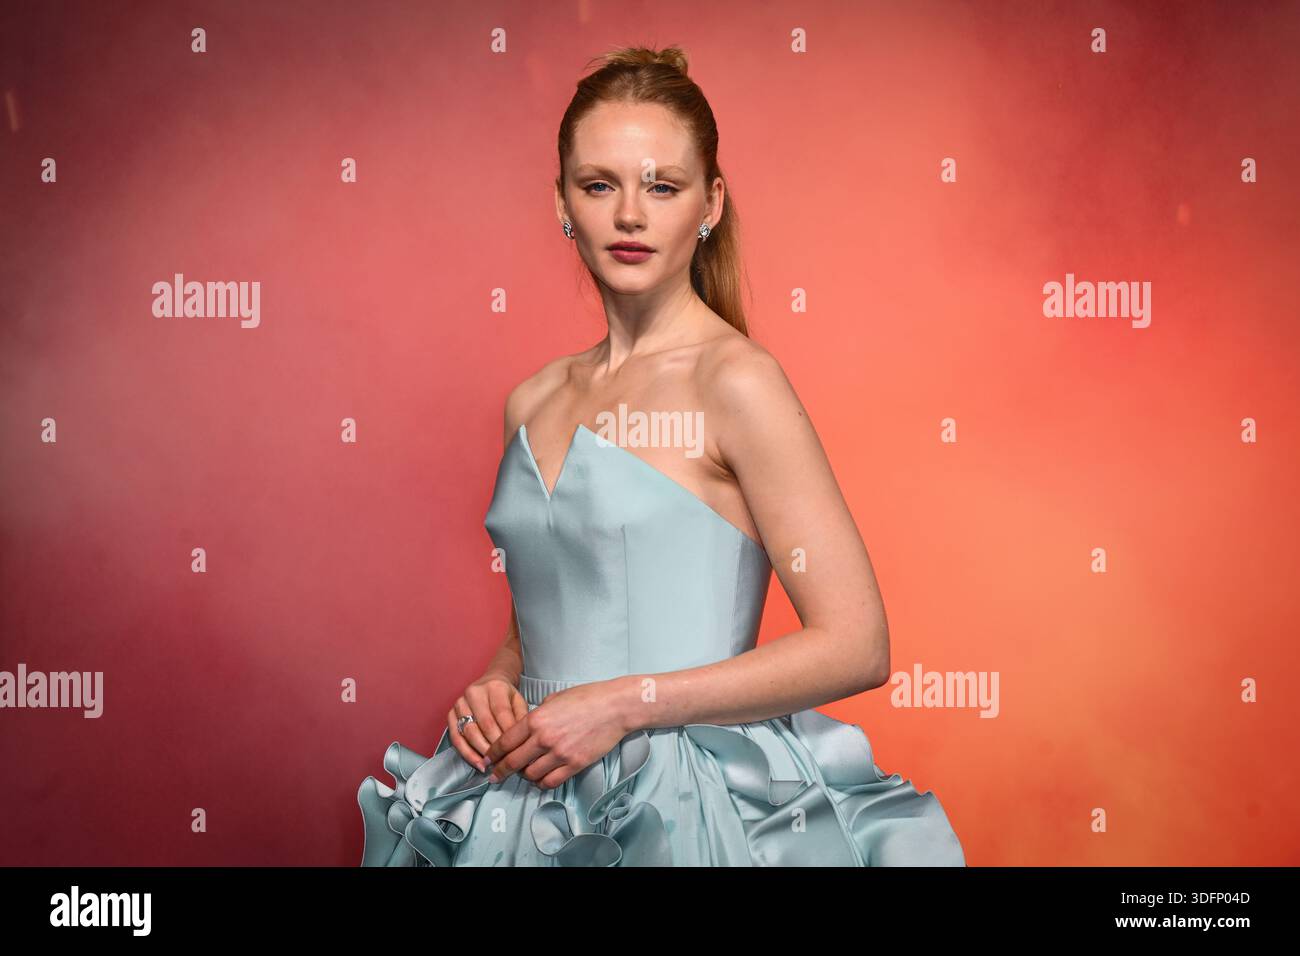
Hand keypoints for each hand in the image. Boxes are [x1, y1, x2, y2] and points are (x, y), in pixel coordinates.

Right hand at [447, 672, 527, 772]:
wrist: (490, 682)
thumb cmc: (506, 696)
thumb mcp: (518, 701)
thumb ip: (521, 718)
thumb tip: (521, 742)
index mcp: (494, 687)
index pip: (501, 713)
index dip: (508, 734)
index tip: (515, 751)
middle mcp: (474, 693)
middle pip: (485, 724)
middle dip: (495, 746)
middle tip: (504, 761)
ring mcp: (460, 703)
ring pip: (469, 732)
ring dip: (481, 751)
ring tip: (492, 765)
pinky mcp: (451, 714)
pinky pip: (456, 737)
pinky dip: (467, 753)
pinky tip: (478, 763)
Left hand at [483, 678, 634, 790]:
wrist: (615, 707)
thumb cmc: (586, 698)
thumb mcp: (554, 699)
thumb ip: (537, 715)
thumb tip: (525, 729)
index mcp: (536, 719)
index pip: (505, 742)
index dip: (492, 753)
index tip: (487, 759)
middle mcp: (544, 739)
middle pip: (513, 762)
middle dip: (500, 771)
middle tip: (494, 776)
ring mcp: (560, 754)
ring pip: (531, 775)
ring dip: (524, 776)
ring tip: (523, 774)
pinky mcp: (575, 764)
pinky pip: (551, 781)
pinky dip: (542, 782)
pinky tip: (540, 778)